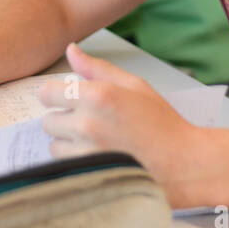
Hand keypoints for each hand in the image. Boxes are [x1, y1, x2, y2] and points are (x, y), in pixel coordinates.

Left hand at [39, 43, 201, 204]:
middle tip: (91, 123)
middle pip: (48, 121)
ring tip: (97, 143)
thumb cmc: (161, 124)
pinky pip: (64, 166)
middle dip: (65, 120)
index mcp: (97, 96)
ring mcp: (85, 153)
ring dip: (69, 144)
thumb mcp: (134, 85)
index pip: (46, 94)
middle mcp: (87, 124)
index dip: (56, 96)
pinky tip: (98, 158)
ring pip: (54, 146)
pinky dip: (75, 162)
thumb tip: (71, 50)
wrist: (182, 163)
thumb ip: (97, 68)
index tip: (68, 100)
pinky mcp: (87, 176)